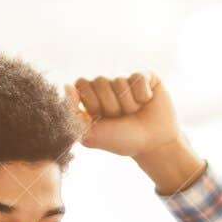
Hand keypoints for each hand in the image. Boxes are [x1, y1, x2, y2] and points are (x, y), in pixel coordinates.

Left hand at [68, 73, 201, 191]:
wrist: (153, 144)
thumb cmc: (123, 140)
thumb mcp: (90, 135)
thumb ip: (71, 115)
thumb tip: (67, 86)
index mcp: (91, 95)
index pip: (81, 84)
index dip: (93, 104)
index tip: (102, 119)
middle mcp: (107, 84)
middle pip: (99, 82)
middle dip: (111, 106)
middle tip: (121, 118)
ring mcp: (126, 79)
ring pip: (119, 81)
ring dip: (129, 104)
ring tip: (135, 113)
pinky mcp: (145, 76)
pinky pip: (138, 77)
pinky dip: (143, 95)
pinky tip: (146, 103)